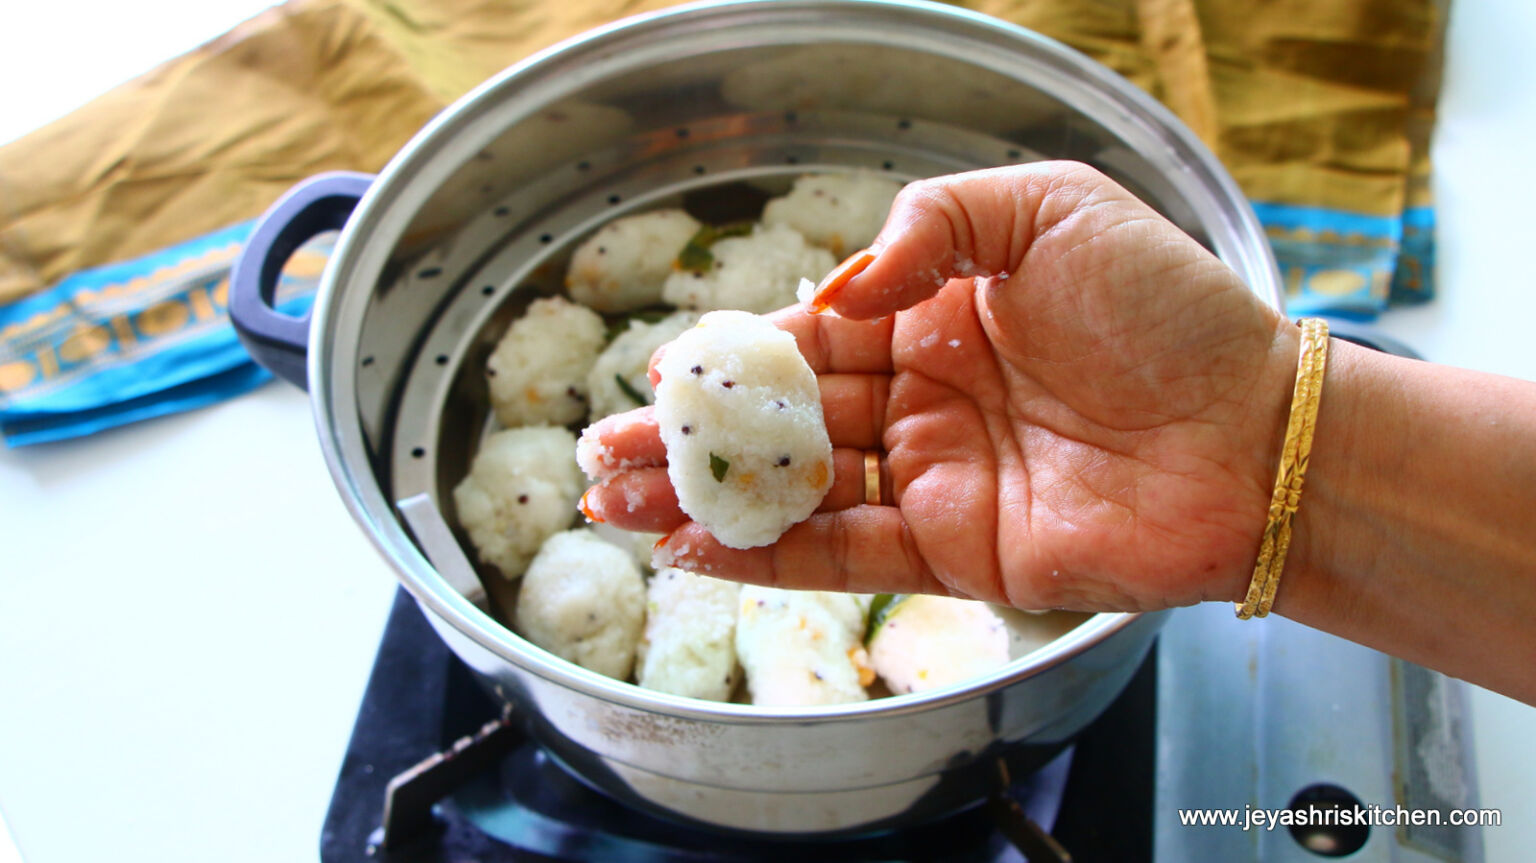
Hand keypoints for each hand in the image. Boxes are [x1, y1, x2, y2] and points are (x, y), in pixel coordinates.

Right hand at [581, 162, 1299, 611]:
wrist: (1254, 433)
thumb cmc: (1169, 309)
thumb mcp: (1049, 208)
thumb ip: (931, 222)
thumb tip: (837, 289)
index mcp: (936, 315)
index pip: (811, 335)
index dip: (734, 355)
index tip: (664, 369)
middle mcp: (924, 397)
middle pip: (784, 419)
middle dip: (690, 436)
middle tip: (603, 450)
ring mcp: (936, 475)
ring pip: (796, 489)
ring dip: (704, 497)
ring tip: (614, 500)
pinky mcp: (956, 547)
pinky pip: (845, 552)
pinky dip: (769, 553)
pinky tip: (695, 546)